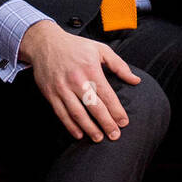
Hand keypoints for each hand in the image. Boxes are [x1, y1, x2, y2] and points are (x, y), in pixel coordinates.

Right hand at [19, 20, 139, 140]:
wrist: (46, 43)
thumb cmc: (75, 47)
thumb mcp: (100, 49)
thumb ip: (119, 65)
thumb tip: (136, 80)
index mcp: (90, 68)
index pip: (107, 94)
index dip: (116, 110)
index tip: (124, 122)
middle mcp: (76, 80)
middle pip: (94, 107)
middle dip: (106, 123)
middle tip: (115, 135)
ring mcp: (62, 88)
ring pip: (77, 113)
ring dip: (89, 128)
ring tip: (99, 138)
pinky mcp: (51, 94)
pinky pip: (62, 113)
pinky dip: (70, 126)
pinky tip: (79, 134)